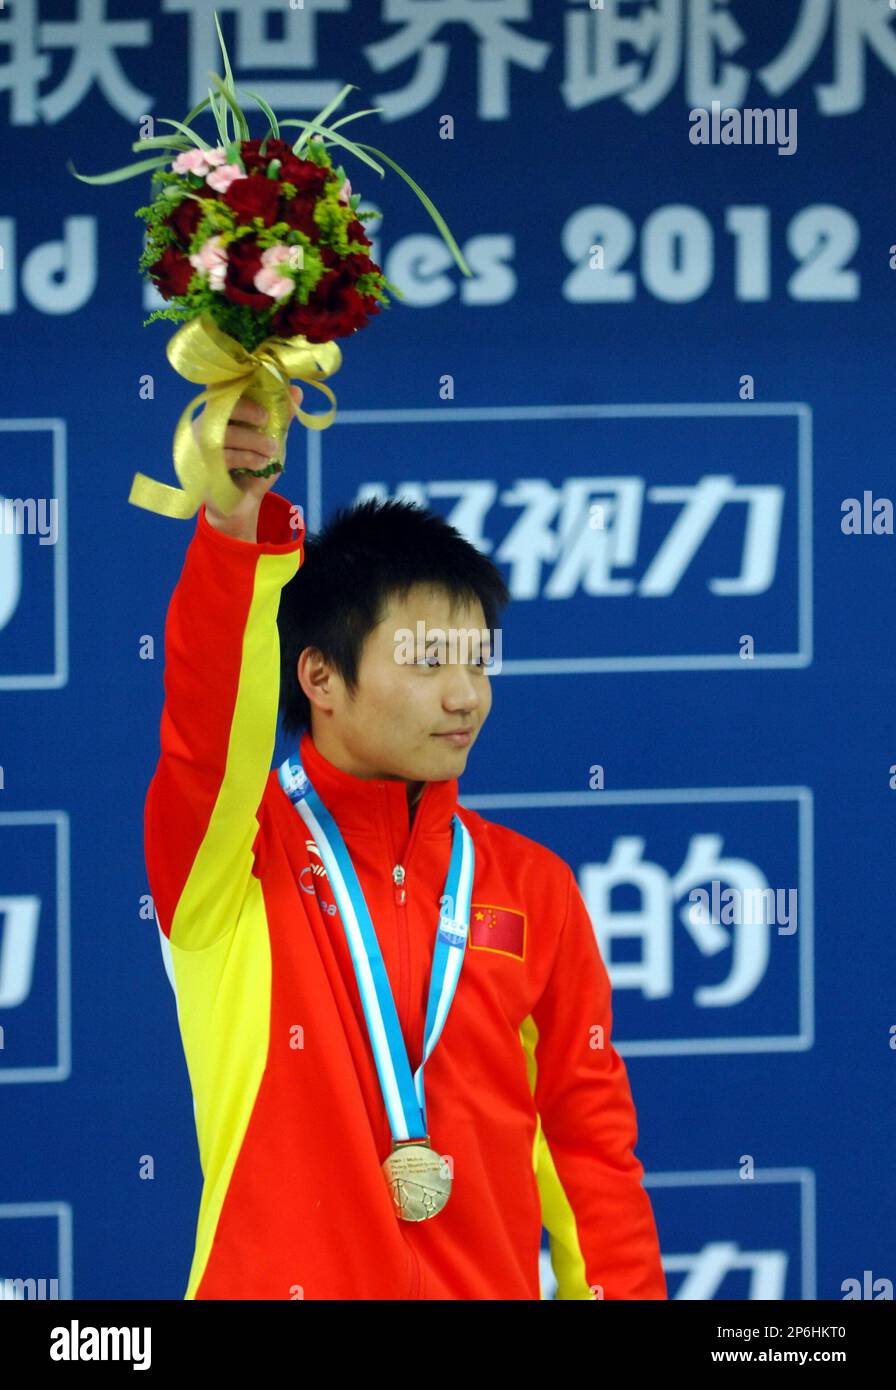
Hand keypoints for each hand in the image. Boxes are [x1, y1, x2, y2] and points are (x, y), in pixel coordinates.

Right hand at [196, 384, 302, 539]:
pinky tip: (261, 464)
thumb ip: (281, 416)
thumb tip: (297, 391)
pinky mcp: (203, 468)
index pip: (219, 387)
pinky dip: (248, 458)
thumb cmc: (252, 465)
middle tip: (266, 419)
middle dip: (246, 410)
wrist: (241, 502)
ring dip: (253, 440)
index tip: (256, 380)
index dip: (233, 380)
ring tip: (272, 449)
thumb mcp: (270, 439)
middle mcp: (205, 425)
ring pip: (225, 434)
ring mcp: (201, 447)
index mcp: (220, 412)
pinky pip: (226, 457)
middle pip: (219, 407)